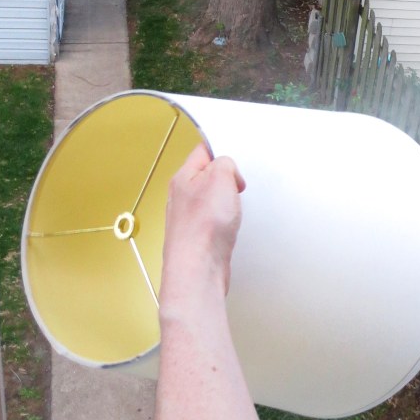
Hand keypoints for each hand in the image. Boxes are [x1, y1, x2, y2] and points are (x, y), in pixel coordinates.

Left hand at [160, 144, 245, 307]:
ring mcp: (189, 217)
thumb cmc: (203, 227)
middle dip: (228, 179)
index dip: (221, 151)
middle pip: (208, 176)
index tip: (236, 158)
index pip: (202, 151)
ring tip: (233, 209)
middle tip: (237, 186)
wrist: (198, 268)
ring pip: (212, 199)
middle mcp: (182, 196)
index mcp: (182, 177)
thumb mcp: (220, 178)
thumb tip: (228, 172)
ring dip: (228, 202)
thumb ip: (225, 164)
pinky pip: (215, 219)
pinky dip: (226, 220)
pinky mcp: (199, 236)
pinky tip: (230, 227)